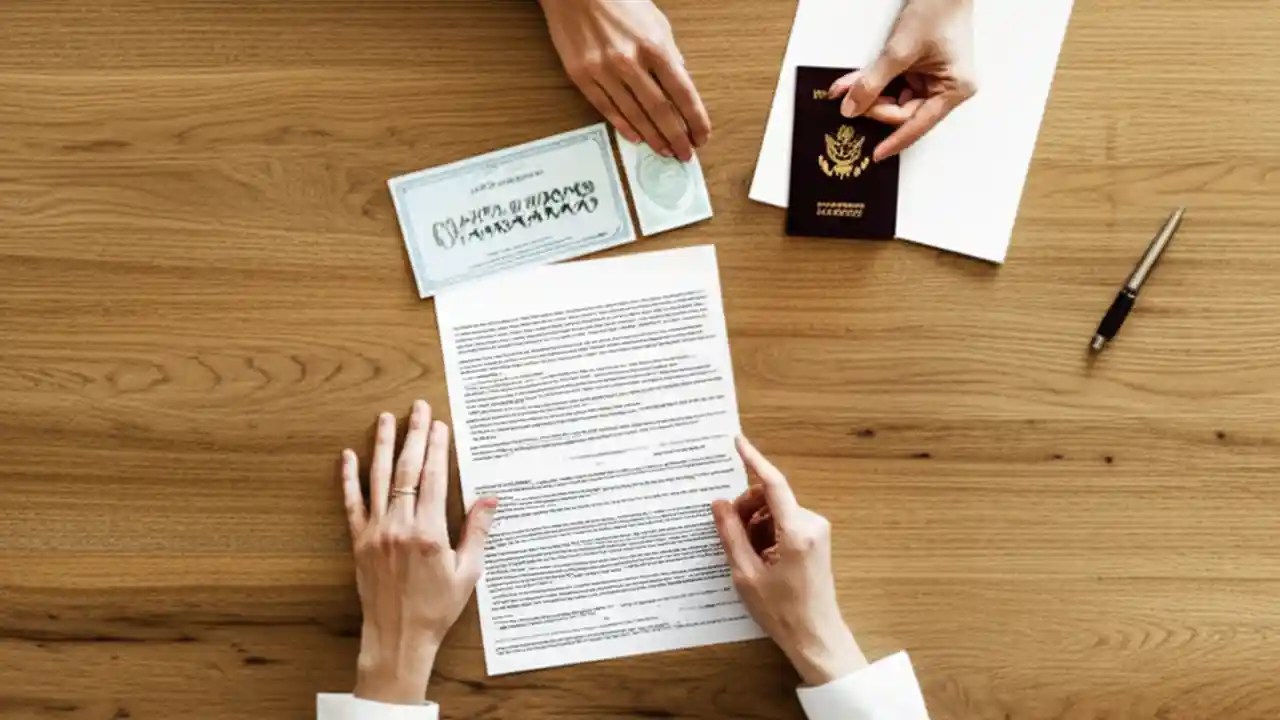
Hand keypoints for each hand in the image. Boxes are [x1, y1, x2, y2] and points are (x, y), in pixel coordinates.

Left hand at [339, 400, 498, 704]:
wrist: (399, 636)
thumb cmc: (437, 609)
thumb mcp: (468, 572)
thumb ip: (477, 532)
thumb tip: (490, 500)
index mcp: (429, 533)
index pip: (434, 478)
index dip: (437, 448)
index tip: (440, 426)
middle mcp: (399, 527)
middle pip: (407, 470)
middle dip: (414, 436)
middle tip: (418, 409)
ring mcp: (376, 532)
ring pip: (378, 479)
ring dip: (383, 446)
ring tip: (386, 419)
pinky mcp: (359, 542)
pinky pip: (352, 503)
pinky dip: (349, 478)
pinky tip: (349, 456)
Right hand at [540, 0, 709, 161]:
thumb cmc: (618, 1)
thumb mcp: (655, 22)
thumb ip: (670, 54)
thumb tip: (681, 81)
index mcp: (654, 46)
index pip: (683, 92)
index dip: (695, 119)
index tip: (702, 136)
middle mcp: (630, 61)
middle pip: (661, 110)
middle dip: (677, 136)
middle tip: (685, 154)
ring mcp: (604, 71)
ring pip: (634, 115)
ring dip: (653, 137)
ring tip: (664, 151)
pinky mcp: (582, 76)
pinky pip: (607, 109)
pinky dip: (624, 127)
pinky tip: (636, 138)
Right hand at [711, 437, 866, 686]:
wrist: (816, 636)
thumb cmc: (782, 612)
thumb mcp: (746, 574)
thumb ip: (731, 534)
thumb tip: (719, 503)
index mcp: (796, 532)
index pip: (773, 484)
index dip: (753, 460)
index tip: (737, 441)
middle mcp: (811, 524)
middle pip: (770, 498)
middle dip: (746, 509)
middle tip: (729, 533)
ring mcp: (816, 530)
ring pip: (775, 511)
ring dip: (755, 524)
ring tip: (746, 555)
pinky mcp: (815, 538)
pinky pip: (784, 522)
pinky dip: (766, 533)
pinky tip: (759, 558)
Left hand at [827, 0, 975, 161]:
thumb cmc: (937, 10)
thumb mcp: (899, 51)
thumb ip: (872, 82)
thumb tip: (851, 107)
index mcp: (954, 89)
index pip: (918, 124)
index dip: (894, 140)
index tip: (876, 154)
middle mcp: (947, 88)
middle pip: (904, 111)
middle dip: (874, 106)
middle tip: (849, 103)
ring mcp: (934, 79)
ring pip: (895, 98)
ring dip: (870, 93)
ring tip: (848, 89)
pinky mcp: (922, 70)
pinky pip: (894, 83)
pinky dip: (875, 82)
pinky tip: (855, 82)